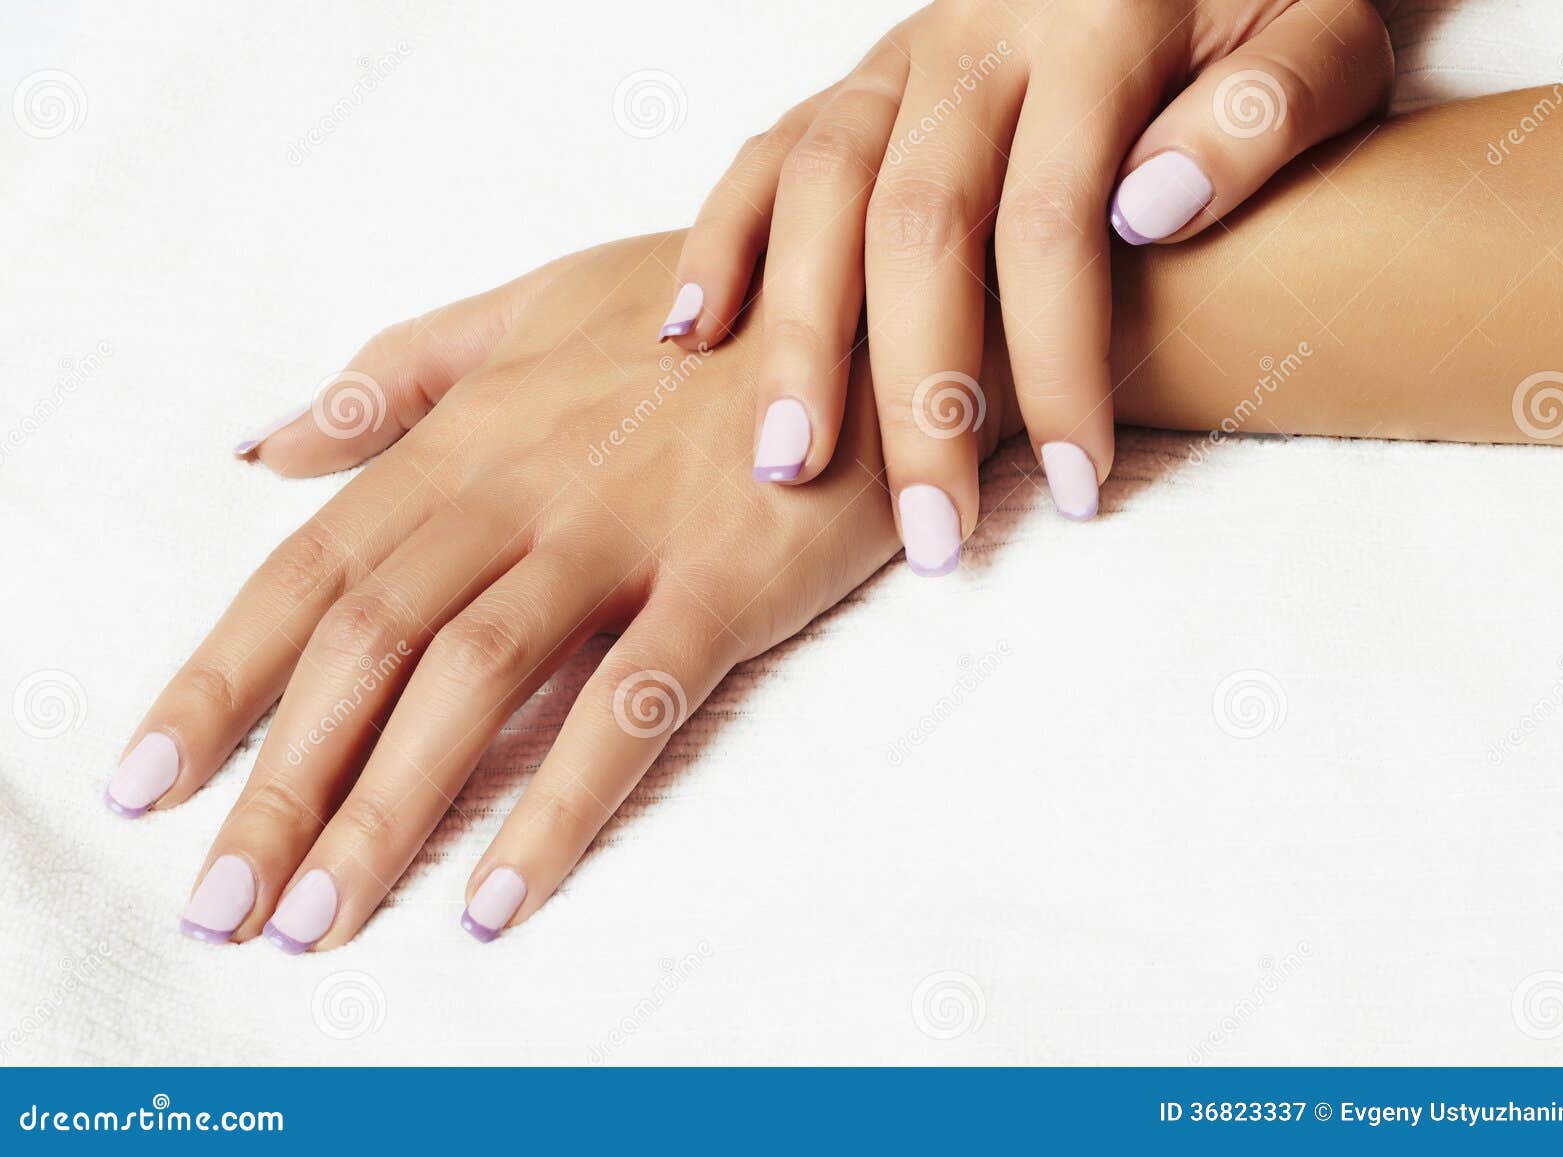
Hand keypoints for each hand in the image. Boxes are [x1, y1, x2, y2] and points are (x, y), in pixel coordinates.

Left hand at [110, 233, 1011, 949]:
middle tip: (220, 902)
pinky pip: (629, 705)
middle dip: (278, 781)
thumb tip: (267, 447)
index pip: (310, 568)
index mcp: (470, 429)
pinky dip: (560, 803)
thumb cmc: (707, 307)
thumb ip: (397, 375)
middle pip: (367, 640)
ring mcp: (626, 530)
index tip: (147, 779)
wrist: (881, 295)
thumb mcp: (536, 307)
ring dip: (384, 808)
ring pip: (472, 677)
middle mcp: (526, 482)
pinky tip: (501, 892)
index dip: (220, 678)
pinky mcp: (728, 578)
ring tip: (318, 920)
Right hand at [661, 0, 1391, 572]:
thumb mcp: (1322, 32)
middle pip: (914, 228)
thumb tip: (1153, 206)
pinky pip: (768, 151)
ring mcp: (903, 58)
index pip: (1053, 222)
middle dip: (917, 395)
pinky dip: (721, 237)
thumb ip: (1265, 112)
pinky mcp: (863, 82)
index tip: (1076, 489)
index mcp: (1094, 24)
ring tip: (786, 461)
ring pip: (817, 192)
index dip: (1059, 364)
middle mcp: (975, 37)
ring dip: (794, 335)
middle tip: (928, 531)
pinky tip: (693, 333)